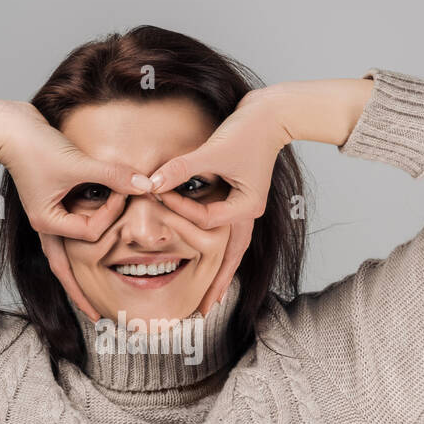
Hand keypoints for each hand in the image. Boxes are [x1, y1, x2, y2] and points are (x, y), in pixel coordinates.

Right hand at [0, 103, 151, 320]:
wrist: (9, 127)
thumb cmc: (36, 145)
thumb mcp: (77, 162)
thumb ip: (113, 175)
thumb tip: (146, 184)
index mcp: (47, 222)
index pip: (89, 233)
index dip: (110, 216)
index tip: (124, 191)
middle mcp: (46, 225)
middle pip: (65, 269)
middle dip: (80, 293)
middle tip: (98, 317)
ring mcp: (47, 217)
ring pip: (64, 255)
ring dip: (78, 273)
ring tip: (89, 299)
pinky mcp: (51, 204)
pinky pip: (68, 232)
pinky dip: (80, 242)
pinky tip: (91, 252)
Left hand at [144, 89, 290, 315]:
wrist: (272, 114)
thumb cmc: (247, 130)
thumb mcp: (213, 150)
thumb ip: (181, 168)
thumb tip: (151, 183)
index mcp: (245, 206)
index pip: (207, 219)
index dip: (181, 210)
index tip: (159, 196)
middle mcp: (249, 212)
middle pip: (231, 257)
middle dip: (218, 283)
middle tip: (203, 309)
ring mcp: (247, 208)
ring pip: (234, 249)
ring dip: (222, 272)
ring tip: (212, 297)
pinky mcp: (242, 198)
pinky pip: (230, 232)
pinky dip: (221, 248)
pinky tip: (214, 260)